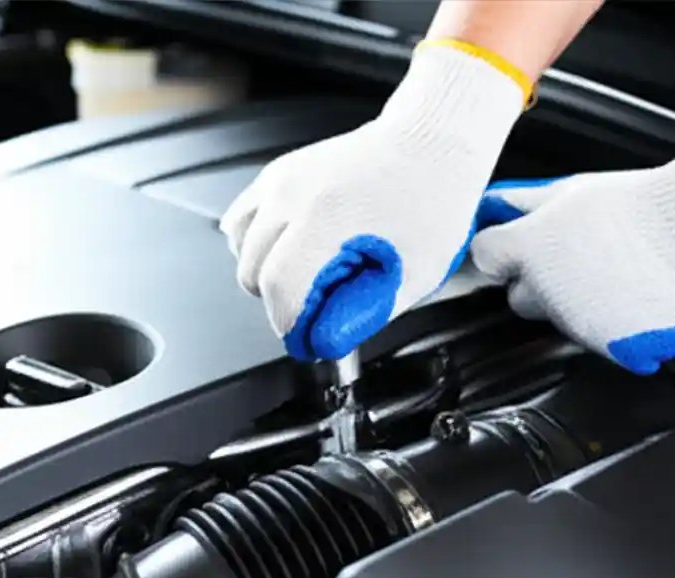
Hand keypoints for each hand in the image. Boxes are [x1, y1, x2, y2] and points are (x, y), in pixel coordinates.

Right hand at [221, 42, 528, 360]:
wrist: (431, 141)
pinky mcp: (278, 172)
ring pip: (241, 247)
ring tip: (307, 274)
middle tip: (319, 305)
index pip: (280, 290)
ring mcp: (281, 179)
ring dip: (266, 272)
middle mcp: (293, 194)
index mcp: (327, 218)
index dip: (292, 325)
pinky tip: (291, 249)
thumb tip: (325, 339)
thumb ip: (364, 314)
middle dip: (281, 301)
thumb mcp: (414, 273)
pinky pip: (242, 219)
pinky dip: (257, 243)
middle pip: (253, 272)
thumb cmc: (433, 199)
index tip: (309, 337)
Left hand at [471, 124, 674, 374]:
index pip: (485, 258)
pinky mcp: (615, 350)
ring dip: (581, 305)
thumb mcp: (571, 189)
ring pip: (564, 323)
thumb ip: (525, 203)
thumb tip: (495, 203)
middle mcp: (548, 294)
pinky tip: (638, 300)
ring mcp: (581, 326)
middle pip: (520, 299)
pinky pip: (606, 346)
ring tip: (620, 272)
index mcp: (530, 250)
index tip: (515, 249)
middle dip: (539, 285)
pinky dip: (619, 331)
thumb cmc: (643, 204)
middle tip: (577, 261)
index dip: (501, 252)